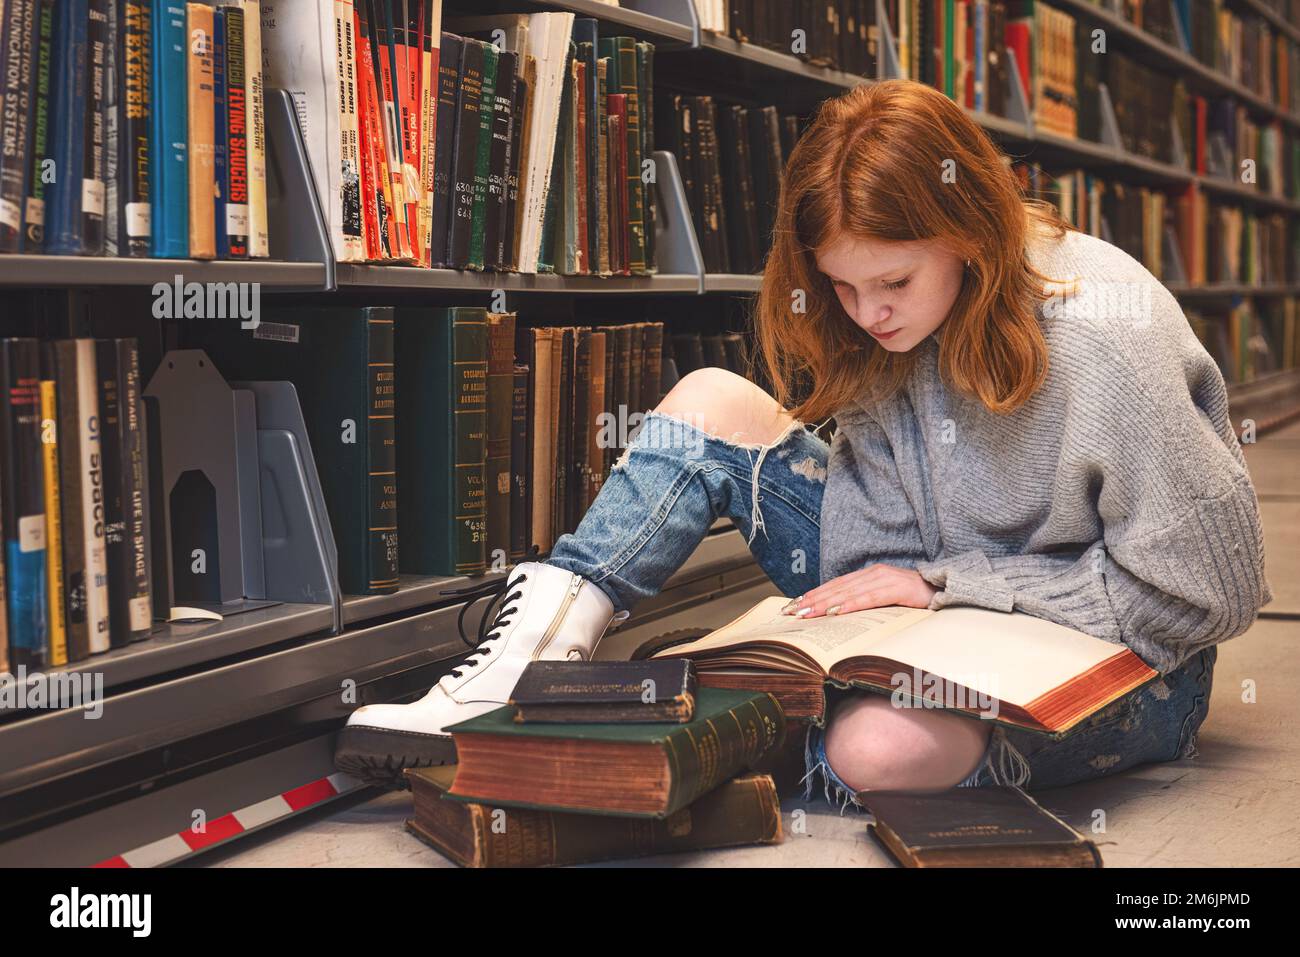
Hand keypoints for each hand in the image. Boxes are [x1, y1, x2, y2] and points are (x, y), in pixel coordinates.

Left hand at [781, 564, 937, 617]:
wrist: (946, 591)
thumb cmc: (915, 600)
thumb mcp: (886, 601)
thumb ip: (866, 603)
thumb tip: (839, 617)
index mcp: (869, 575)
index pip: (835, 585)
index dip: (814, 594)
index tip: (794, 605)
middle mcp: (874, 573)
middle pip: (837, 588)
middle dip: (812, 600)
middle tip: (792, 612)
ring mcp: (886, 579)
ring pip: (848, 592)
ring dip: (825, 603)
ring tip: (807, 613)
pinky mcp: (898, 589)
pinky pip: (870, 598)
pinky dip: (851, 605)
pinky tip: (836, 612)